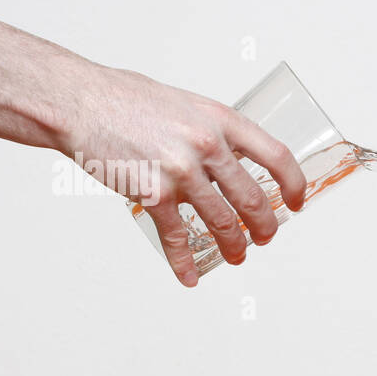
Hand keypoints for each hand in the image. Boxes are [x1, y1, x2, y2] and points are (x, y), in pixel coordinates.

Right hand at [60, 64, 305, 285]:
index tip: (297, 201)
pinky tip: (190, 276)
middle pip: (252, 198)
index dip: (293, 183)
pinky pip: (177, 236)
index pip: (276, 156)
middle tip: (265, 237)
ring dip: (234, 245)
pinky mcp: (153, 194)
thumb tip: (232, 157)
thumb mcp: (186, 104)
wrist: (80, 101)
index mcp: (221, 120)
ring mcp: (181, 172)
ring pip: (221, 222)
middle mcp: (206, 146)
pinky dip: (184, 261)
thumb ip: (211, 131)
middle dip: (264, 225)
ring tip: (237, 255)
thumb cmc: (126, 98)